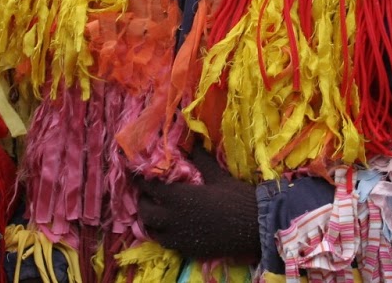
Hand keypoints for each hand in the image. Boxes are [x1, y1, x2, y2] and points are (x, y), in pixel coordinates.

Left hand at [135, 147, 260, 262]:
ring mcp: (179, 238)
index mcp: (178, 198)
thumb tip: (192, 140)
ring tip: (157, 211)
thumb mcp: (217, 175)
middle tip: (148, 193)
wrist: (255, 226)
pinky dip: (164, 233)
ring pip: (152, 231)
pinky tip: (172, 226)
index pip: (149, 187)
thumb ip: (200, 159)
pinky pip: (167, 243)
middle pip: (145, 211)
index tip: (136, 172)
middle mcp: (173, 220)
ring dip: (151, 220)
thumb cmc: (236, 197)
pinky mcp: (188, 250)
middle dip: (143, 200)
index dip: (140, 179)